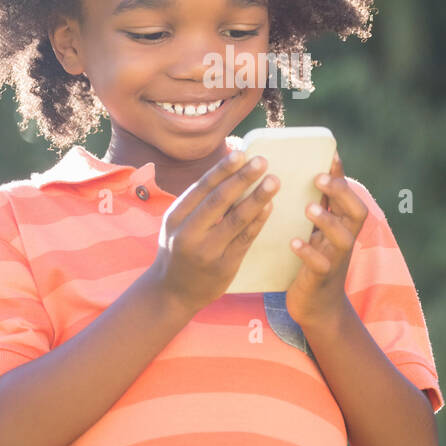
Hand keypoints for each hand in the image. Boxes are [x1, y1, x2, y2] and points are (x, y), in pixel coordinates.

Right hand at [150, 148, 277, 312]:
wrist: (172, 292)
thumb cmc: (178, 249)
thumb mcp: (177, 224)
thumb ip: (198, 202)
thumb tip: (229, 170)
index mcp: (175, 217)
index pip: (201, 188)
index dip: (222, 169)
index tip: (241, 153)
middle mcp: (188, 234)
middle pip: (219, 201)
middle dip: (242, 179)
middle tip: (262, 161)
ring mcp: (207, 252)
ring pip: (236, 220)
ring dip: (257, 198)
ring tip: (273, 181)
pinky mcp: (224, 266)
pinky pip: (245, 240)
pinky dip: (258, 222)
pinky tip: (269, 207)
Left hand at [284, 150, 367, 329]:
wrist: (316, 307)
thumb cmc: (311, 261)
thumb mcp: (315, 232)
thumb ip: (313, 208)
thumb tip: (294, 174)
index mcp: (341, 224)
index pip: (348, 195)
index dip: (341, 175)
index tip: (331, 154)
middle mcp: (344, 239)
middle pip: (356, 212)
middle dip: (341, 193)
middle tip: (320, 178)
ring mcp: (336, 260)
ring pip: (343, 238)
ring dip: (327, 221)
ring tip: (309, 208)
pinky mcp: (322, 278)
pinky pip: (321, 265)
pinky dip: (309, 253)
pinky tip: (295, 243)